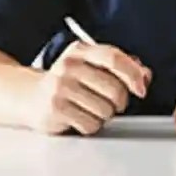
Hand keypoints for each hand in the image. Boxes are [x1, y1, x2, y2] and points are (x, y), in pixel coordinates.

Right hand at [21, 41, 151, 135]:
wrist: (30, 96)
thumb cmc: (67, 82)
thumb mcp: (91, 66)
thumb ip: (120, 67)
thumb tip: (144, 75)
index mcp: (80, 50)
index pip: (113, 58)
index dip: (133, 74)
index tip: (141, 89)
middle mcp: (68, 65)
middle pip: (114, 89)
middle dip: (120, 102)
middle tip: (112, 103)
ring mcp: (60, 87)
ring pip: (105, 110)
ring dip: (104, 115)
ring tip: (91, 108)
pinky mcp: (56, 109)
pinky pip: (91, 124)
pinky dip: (91, 125)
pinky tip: (80, 117)